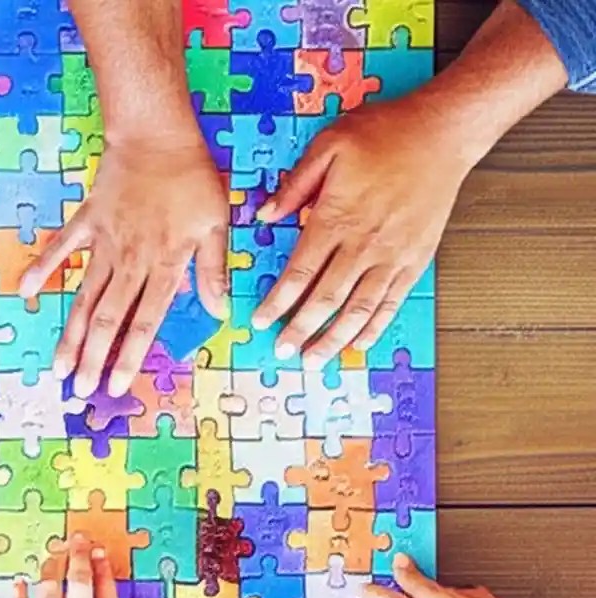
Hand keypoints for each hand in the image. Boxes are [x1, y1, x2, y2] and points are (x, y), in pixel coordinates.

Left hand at [10, 536, 159, 597]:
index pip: (106, 594)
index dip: (102, 568)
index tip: (98, 553)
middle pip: (78, 585)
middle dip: (77, 557)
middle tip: (76, 541)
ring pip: (49, 595)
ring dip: (49, 570)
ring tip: (50, 557)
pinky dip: (18, 597)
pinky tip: (18, 582)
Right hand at [20, 140, 228, 397]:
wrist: (157, 134)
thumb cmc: (192, 177)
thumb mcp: (216, 222)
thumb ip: (212, 268)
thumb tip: (218, 310)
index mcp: (164, 263)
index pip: (145, 320)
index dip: (130, 356)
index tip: (118, 385)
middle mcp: (130, 259)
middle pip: (108, 317)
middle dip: (93, 357)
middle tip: (79, 389)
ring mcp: (104, 241)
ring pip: (84, 295)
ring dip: (71, 332)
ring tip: (58, 365)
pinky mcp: (87, 220)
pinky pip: (61, 247)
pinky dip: (43, 267)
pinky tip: (26, 292)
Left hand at [252, 99, 470, 367]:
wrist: (443, 133)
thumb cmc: (386, 133)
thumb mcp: (328, 145)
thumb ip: (295, 184)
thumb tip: (264, 214)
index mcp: (336, 218)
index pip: (300, 272)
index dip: (277, 302)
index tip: (260, 321)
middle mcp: (364, 243)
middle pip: (326, 299)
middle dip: (300, 329)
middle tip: (282, 351)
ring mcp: (393, 254)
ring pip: (359, 309)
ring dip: (335, 338)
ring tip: (315, 359)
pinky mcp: (416, 259)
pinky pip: (392, 301)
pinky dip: (375, 326)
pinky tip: (359, 342)